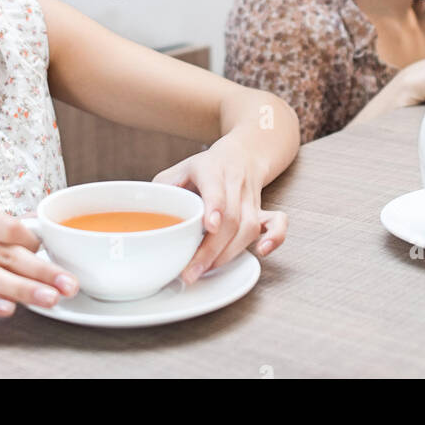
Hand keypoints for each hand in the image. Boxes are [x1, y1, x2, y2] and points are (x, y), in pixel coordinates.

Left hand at [153, 136, 287, 284]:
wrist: (244, 152)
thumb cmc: (206, 167)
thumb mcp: (179, 169)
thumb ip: (163, 191)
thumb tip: (147, 219)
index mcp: (211, 167)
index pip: (215, 186)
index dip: (214, 206)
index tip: (208, 226)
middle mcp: (234, 181)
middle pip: (231, 217)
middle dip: (212, 249)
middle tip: (191, 272)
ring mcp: (252, 196)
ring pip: (249, 226)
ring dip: (229, 253)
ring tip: (207, 271)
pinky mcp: (264, 207)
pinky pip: (278, 222)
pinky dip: (275, 238)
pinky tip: (262, 253)